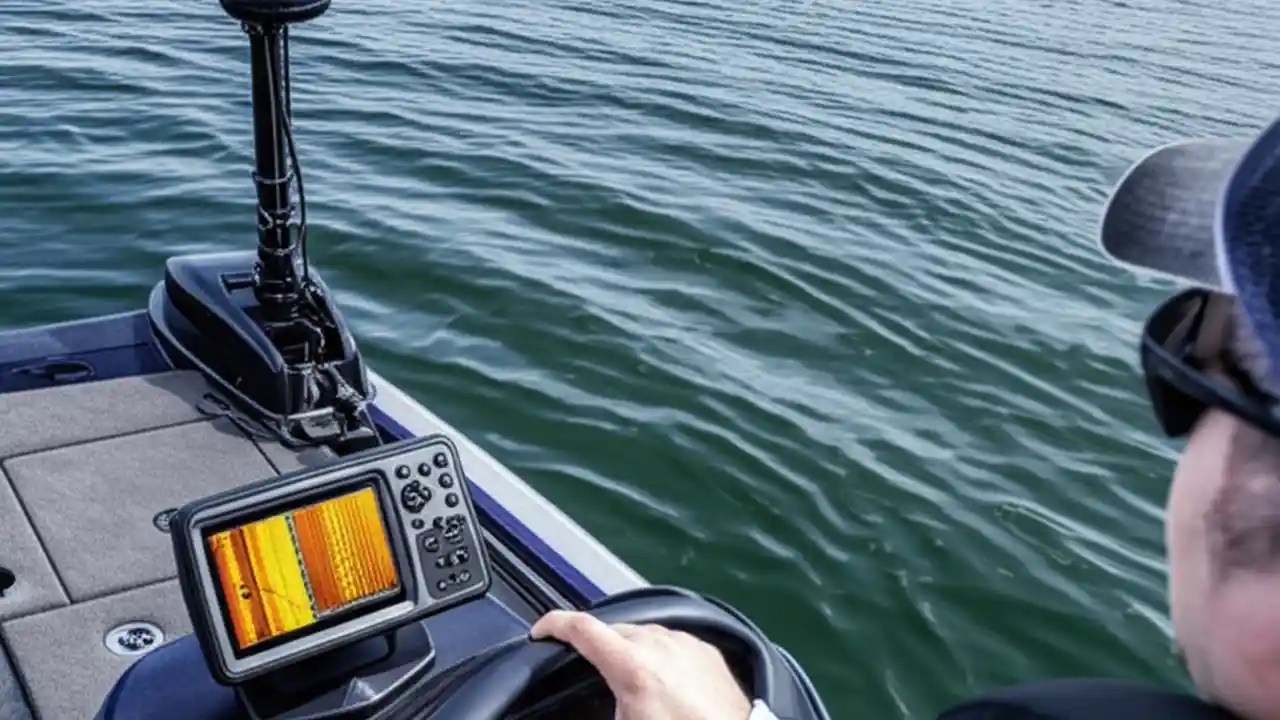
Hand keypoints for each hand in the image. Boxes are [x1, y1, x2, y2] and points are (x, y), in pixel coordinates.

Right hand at [531, 610, 751, 719]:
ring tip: (628, 676)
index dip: (554, 624)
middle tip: (586, 668)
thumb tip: (601, 698)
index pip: (581, 628)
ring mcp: (685, 642)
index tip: (540, 632)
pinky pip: (672, 642)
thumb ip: (604, 705)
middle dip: (594, 644)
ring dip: (628, 648)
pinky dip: (658, 654)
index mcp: (631, 665)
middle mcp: (657, 643)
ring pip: (644, 634)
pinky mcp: (706, 650)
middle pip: (612, 630)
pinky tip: (662, 678)